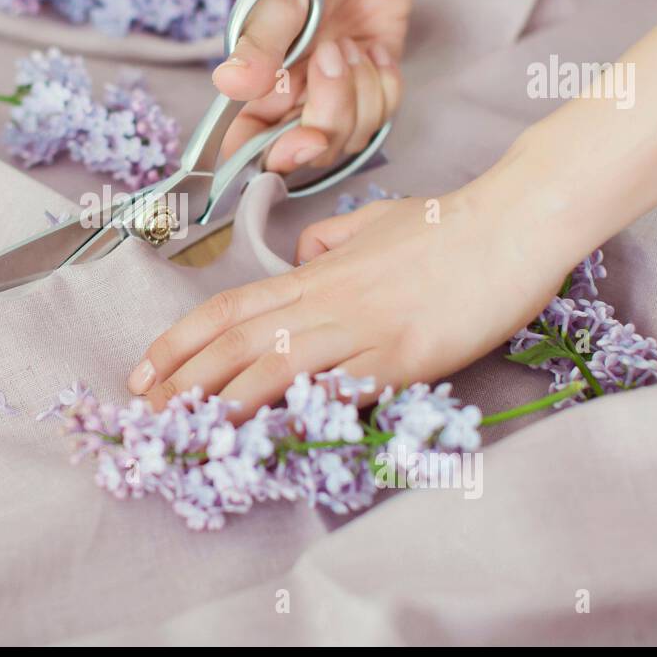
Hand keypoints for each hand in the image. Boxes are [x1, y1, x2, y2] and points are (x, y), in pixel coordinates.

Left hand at [127, 175, 573, 420]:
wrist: (513, 220)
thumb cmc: (448, 223)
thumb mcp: (372, 221)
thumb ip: (329, 240)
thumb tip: (301, 256)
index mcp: (316, 274)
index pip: (228, 308)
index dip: (179, 341)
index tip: (143, 370)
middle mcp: (326, 301)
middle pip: (235, 341)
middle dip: (182, 380)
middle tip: (142, 414)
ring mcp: (363, 329)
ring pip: (273, 365)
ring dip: (222, 402)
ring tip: (184, 431)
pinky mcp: (403, 355)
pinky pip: (340, 387)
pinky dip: (300, 412)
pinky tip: (270, 436)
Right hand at [215, 0, 412, 171]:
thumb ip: (259, 44)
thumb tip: (231, 85)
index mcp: (258, 86)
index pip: (250, 148)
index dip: (275, 158)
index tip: (305, 139)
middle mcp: (292, 99)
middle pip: (311, 149)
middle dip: (332, 111)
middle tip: (335, 53)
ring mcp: (334, 96)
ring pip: (352, 137)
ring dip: (362, 90)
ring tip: (352, 43)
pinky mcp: (372, 87)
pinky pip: (384, 114)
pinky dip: (387, 82)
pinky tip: (374, 47)